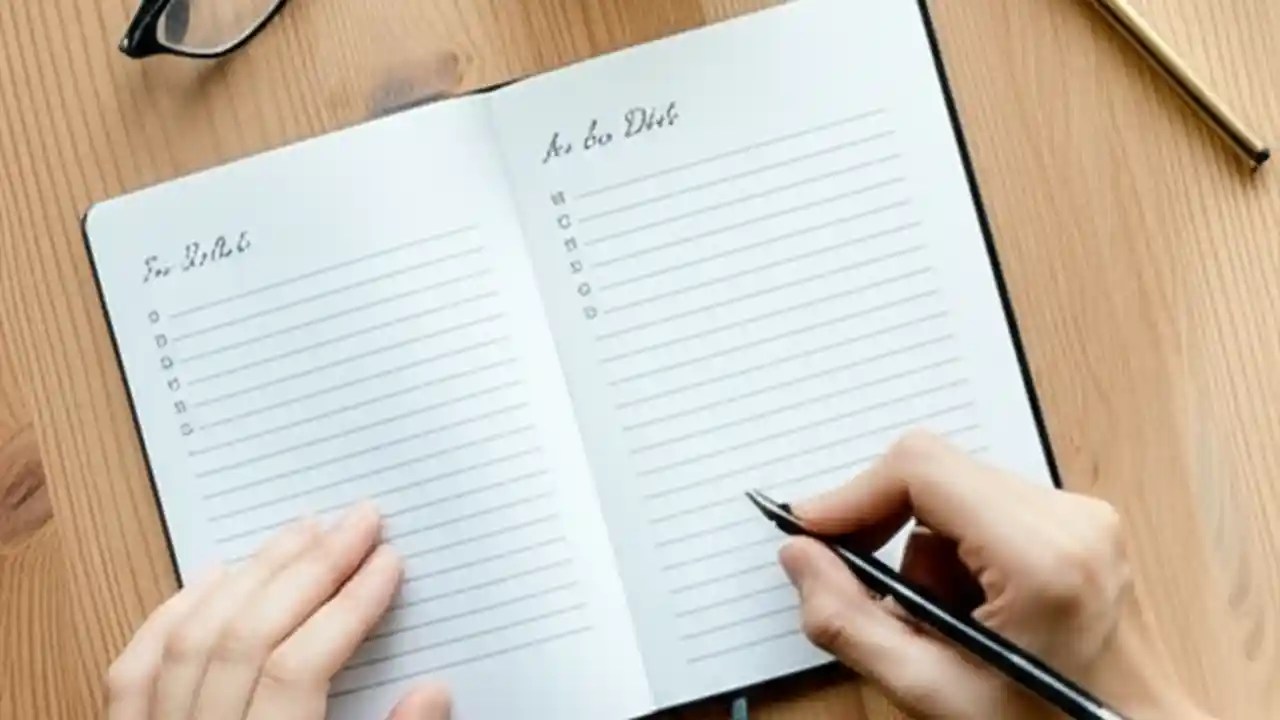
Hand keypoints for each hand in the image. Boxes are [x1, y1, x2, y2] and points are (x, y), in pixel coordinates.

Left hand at [106, 502, 451, 719]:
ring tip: (300, 531)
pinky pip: (135, 667)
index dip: (350, 608)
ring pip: (192, 639)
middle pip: (247, 636)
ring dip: (251, 574)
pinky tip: (212, 575)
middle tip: (357, 521)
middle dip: (310, 569)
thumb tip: (433, 691)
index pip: (300, 668)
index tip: (390, 563)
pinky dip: (174, 613)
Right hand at [779, 431, 1212, 719]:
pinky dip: (959, 554)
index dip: (852, 494)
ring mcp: (1082, 516)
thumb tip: (800, 557)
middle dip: (888, 534)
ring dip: (926, 554)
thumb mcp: (933, 693)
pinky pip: (987, 509)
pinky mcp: (1081, 523)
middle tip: (876, 598)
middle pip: (934, 475)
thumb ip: (849, 623)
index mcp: (1041, 556)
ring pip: (956, 493)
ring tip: (943, 626)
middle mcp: (1070, 518)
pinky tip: (972, 613)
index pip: (921, 468)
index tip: (813, 533)